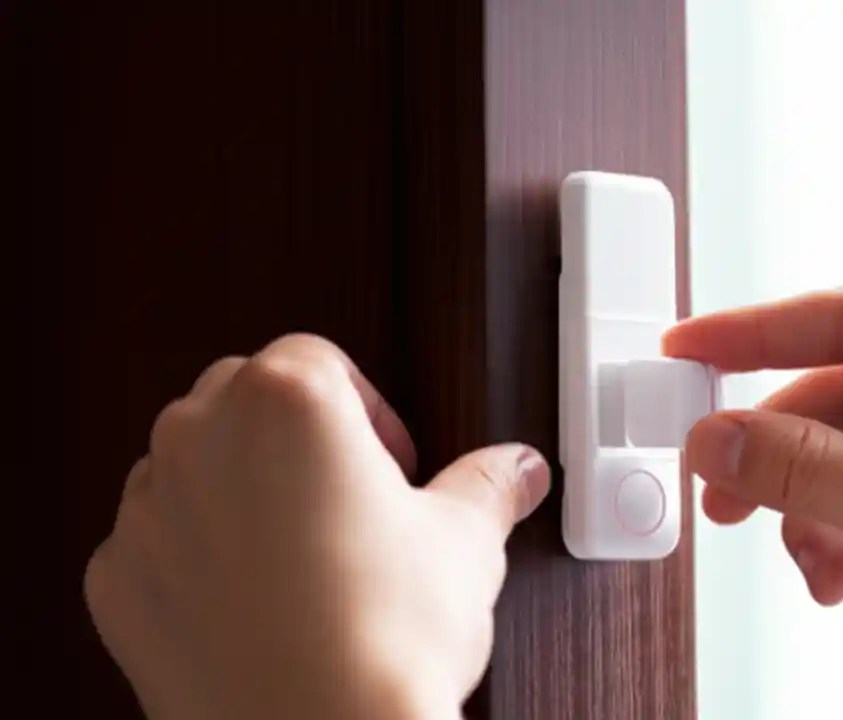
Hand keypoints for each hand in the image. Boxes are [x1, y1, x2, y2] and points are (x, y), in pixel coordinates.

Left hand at [84, 334, 549, 719]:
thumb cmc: (384, 642)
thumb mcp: (465, 545)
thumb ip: (488, 487)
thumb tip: (516, 472)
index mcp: (289, 402)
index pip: (319, 357)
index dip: (367, 410)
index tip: (390, 463)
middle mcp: (202, 440)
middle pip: (246, 396)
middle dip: (298, 438)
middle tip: (351, 502)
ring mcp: (148, 512)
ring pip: (193, 464)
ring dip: (240, 489)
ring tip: (305, 557)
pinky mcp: (117, 583)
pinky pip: (156, 541)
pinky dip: (194, 557)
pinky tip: (255, 603)